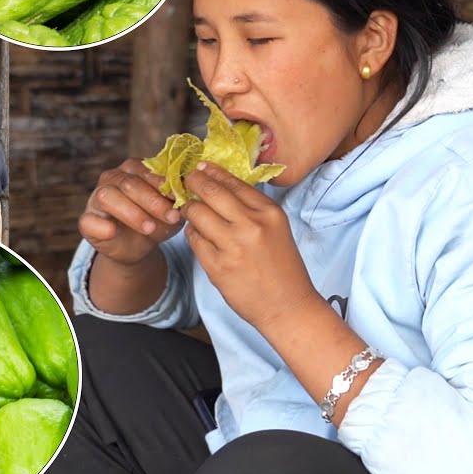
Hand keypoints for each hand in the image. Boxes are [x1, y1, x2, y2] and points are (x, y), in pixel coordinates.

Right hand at [78, 159, 183, 265]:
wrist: (137, 247)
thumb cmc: (155, 221)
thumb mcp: (171, 212)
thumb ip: (177, 203)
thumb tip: (187, 197)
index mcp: (134, 170)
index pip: (147, 170)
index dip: (164, 184)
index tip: (180, 200)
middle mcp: (113, 178)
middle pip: (130, 183)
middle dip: (152, 201)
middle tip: (171, 216)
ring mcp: (96, 198)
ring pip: (108, 196)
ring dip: (131, 212)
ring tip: (150, 228)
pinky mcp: (87, 220)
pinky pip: (88, 220)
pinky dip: (100, 225)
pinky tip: (112, 231)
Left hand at [180, 162, 320, 328]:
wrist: (287, 307)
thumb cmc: (282, 266)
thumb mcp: (275, 229)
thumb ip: (251, 208)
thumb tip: (220, 183)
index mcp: (268, 212)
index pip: (233, 182)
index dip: (212, 172)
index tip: (200, 166)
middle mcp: (251, 225)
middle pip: (211, 192)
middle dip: (193, 182)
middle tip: (185, 179)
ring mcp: (232, 246)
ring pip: (196, 214)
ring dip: (189, 209)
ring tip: (190, 210)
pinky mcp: (217, 266)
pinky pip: (194, 240)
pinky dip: (192, 234)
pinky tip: (198, 235)